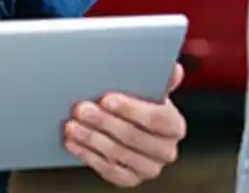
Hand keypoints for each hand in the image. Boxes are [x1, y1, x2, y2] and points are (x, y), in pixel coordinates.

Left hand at [63, 63, 187, 186]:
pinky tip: (75, 143)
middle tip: (83, 109)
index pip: (157, 119)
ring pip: (119, 155)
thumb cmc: (141, 106)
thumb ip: (161, 80)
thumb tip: (175, 70)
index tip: (107, 99)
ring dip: (92, 139)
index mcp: (174, 126)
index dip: (131, 109)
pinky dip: (89, 155)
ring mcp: (149, 168)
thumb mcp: (151, 90)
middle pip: (134, 137)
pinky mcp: (130, 179)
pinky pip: (109, 171)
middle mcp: (165, 151)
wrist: (134, 129)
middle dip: (105, 122)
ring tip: (74, 125)